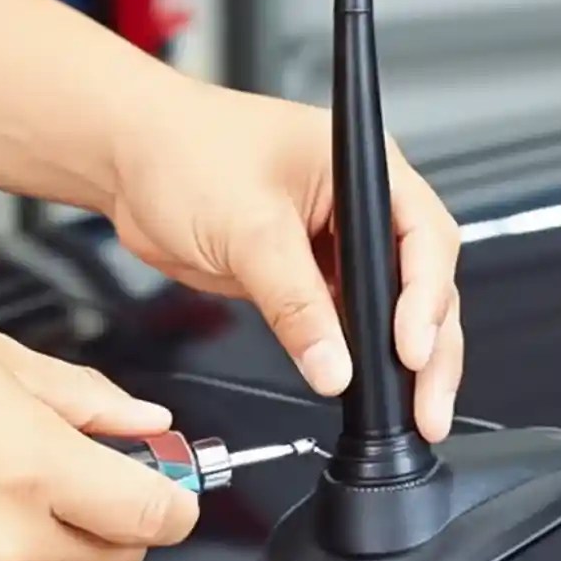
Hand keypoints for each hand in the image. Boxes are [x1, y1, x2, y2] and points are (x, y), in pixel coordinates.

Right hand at [0, 324, 197, 560]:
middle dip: (115, 520)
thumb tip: (148, 422)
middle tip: (73, 475)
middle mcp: (9, 541)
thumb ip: (89, 401)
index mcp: (34, 467)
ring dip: (48, 540)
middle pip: (120, 558)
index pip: (156, 518)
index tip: (171, 488)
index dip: (175, 501)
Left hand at [110, 82, 461, 441]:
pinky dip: (358, 356)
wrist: (128, 161)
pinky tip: (367, 388)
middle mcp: (358, 204)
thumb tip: (334, 364)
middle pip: (422, 280)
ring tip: (414, 410)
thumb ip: (294, 302)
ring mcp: (334, 241)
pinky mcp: (305, 273)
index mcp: (363, 167)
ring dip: (401, 360)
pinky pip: (344, 321)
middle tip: (428, 404)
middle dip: (432, 346)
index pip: (423, 238)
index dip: (426, 299)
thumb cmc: (183, 151)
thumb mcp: (247, 229)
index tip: (410, 349)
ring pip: (389, 307)